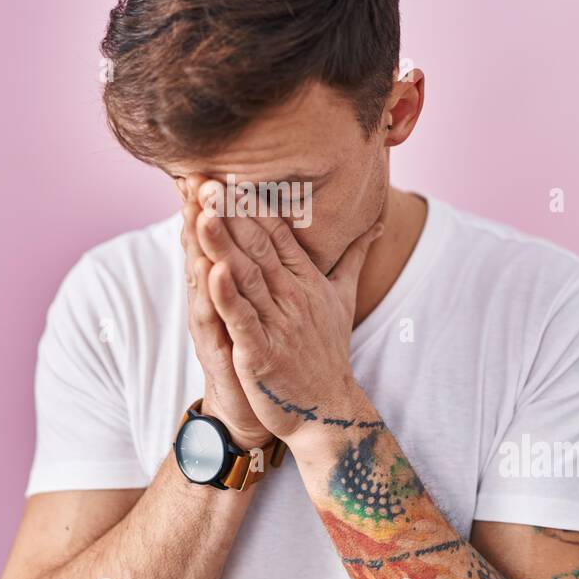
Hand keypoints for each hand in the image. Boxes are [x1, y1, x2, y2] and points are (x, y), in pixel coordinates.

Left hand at [193, 179, 383, 447]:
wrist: (327, 409)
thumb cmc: (327, 351)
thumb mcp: (344, 296)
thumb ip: (353, 255)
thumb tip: (375, 221)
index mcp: (305, 278)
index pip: (275, 229)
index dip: (250, 199)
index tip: (228, 169)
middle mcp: (292, 295)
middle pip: (257, 245)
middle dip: (230, 210)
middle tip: (206, 176)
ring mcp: (277, 323)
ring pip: (246, 275)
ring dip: (223, 242)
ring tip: (202, 209)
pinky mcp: (262, 353)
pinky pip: (243, 319)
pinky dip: (228, 296)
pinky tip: (211, 271)